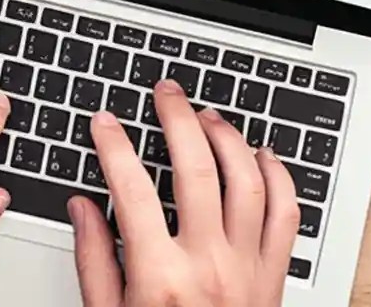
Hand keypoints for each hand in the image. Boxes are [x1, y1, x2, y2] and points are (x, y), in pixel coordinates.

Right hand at [68, 80, 298, 306]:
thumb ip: (95, 258)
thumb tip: (83, 206)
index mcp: (160, 276)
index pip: (131, 188)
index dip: (114, 145)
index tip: (105, 123)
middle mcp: (208, 265)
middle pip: (197, 168)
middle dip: (178, 118)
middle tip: (166, 93)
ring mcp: (248, 267)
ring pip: (248, 180)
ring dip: (228, 137)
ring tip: (207, 117)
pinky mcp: (275, 274)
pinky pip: (287, 212)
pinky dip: (278, 175)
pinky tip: (261, 155)